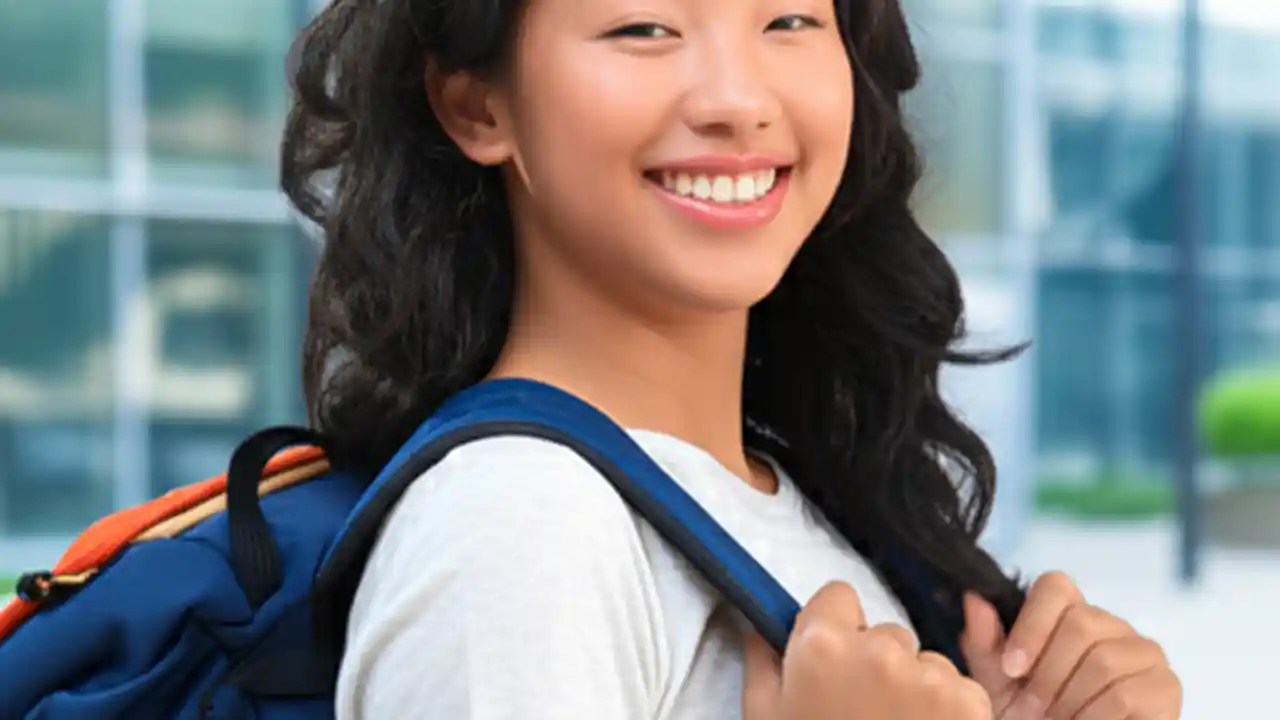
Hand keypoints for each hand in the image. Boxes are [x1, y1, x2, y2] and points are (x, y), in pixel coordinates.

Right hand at [742, 581, 991, 719]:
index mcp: (820, 646)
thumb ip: (763, 663)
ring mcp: (930, 676)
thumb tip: (760, 626)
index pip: (838, 596)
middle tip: (867, 714)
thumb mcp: (764, 718)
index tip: (836, 664)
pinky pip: (961, 691)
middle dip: (878, 665)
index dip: (836, 629)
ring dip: (918, 691)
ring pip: (926, 663)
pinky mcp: (970, 704)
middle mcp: (879, 650)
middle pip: (886, 633)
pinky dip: (951, 714)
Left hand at [961, 572, 1182, 718]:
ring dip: (1069, 699)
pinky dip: (1094, 716)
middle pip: (1080, 623)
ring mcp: (1144, 651)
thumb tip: (974, 596)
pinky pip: (1125, 693)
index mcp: (1070, 614)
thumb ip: (985, 642)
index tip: (1011, 667)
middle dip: (1047, 674)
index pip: (1055, 585)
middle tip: (1031, 708)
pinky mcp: (1165, 686)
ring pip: (1103, 660)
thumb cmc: (1032, 716)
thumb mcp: (998, 683)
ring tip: (1057, 719)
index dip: (1031, 624)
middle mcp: (1111, 624)